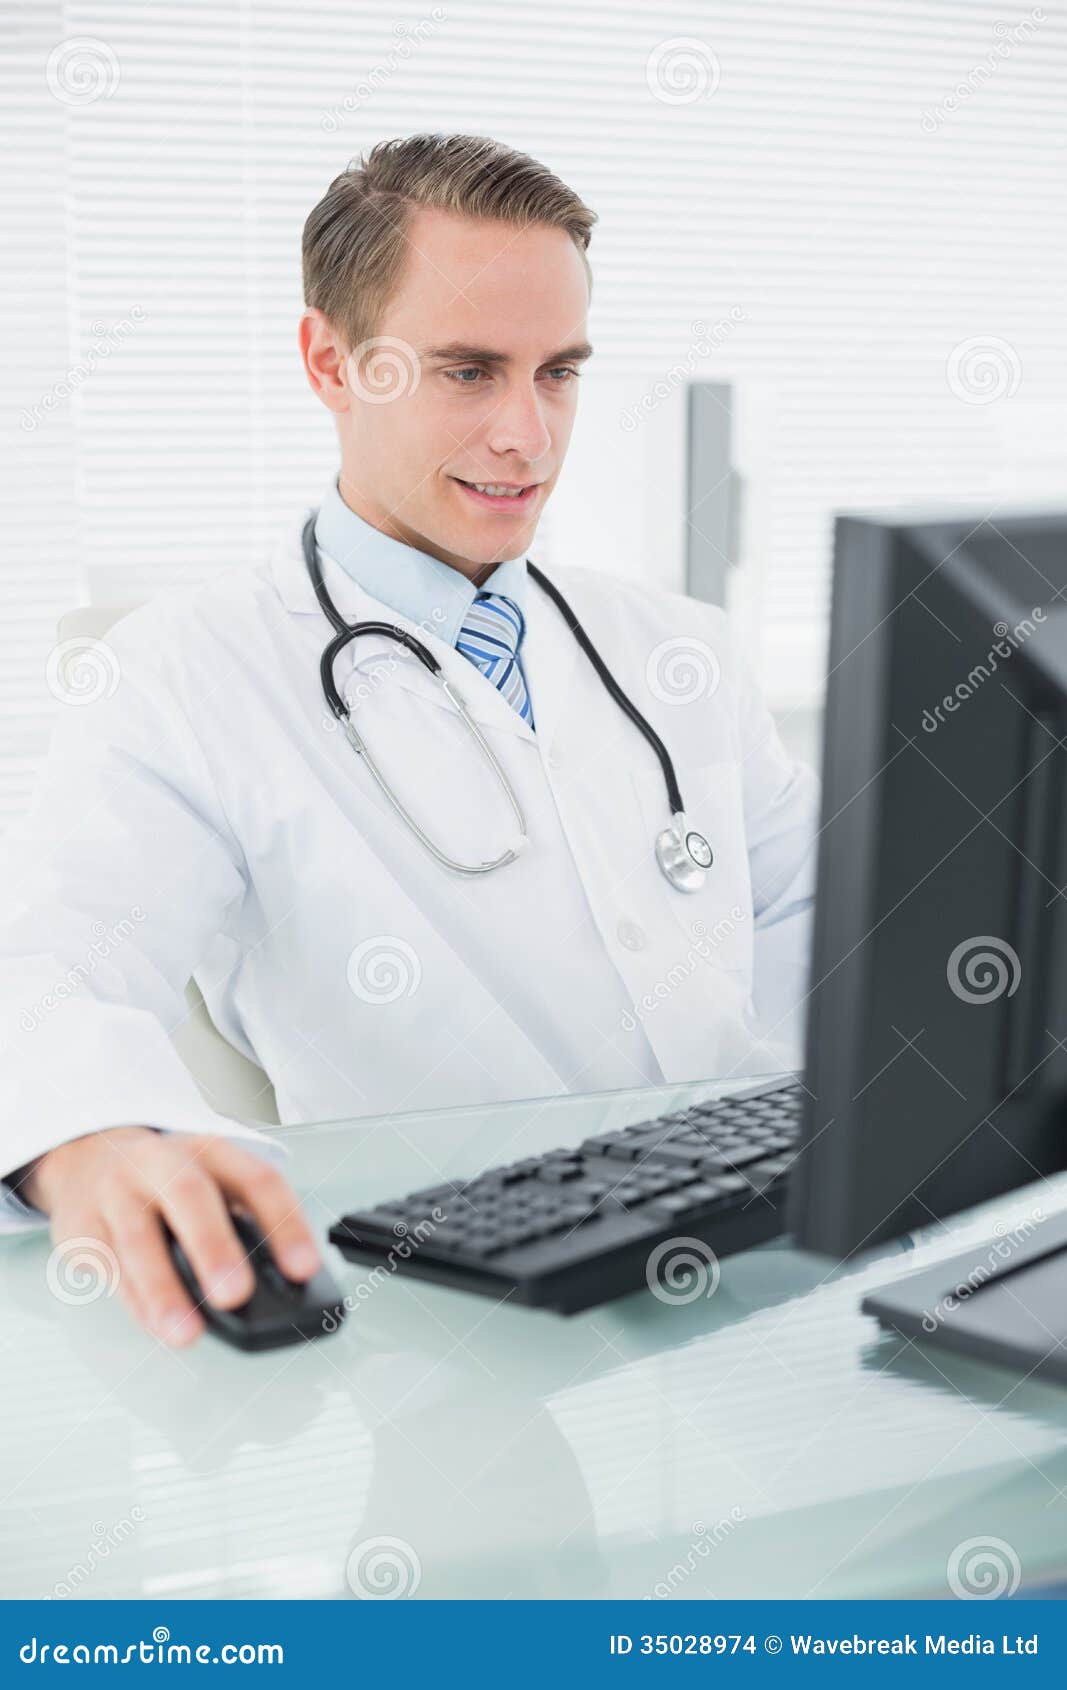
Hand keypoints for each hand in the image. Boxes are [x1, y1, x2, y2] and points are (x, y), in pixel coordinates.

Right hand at [25, 1126, 321, 1346]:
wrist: (88, 1158)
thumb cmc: (168, 1181)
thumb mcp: (212, 1183)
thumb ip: (243, 1225)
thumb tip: (281, 1286)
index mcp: (211, 1151)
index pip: (257, 1180)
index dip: (285, 1224)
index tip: (304, 1270)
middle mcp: (163, 1161)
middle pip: (190, 1196)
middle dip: (214, 1247)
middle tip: (236, 1295)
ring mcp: (117, 1191)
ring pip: (138, 1238)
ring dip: (164, 1290)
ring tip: (187, 1333)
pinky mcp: (81, 1226)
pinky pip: (108, 1267)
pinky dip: (134, 1301)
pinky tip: (156, 1323)